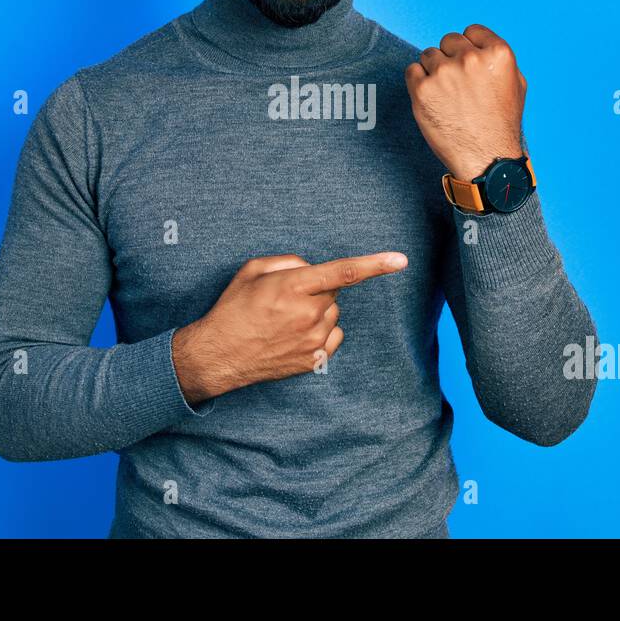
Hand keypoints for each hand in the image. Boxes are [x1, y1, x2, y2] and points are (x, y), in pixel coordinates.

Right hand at [172, 250, 408, 403]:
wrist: (219, 354)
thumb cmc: (234, 308)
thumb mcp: (253, 270)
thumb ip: (289, 262)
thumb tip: (312, 269)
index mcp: (293, 287)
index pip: (343, 272)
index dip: (374, 264)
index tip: (401, 260)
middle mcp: (308, 314)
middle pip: (333, 292)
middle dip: (317, 289)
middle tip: (286, 298)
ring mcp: (313, 340)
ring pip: (333, 314)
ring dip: (318, 311)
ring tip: (284, 320)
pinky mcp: (314, 360)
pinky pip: (333, 336)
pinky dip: (321, 332)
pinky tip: (294, 335)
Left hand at [404, 23, 526, 180]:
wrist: (486, 159)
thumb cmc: (501, 124)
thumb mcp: (516, 84)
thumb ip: (498, 59)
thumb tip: (480, 44)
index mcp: (498, 54)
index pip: (471, 31)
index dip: (469, 46)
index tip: (467, 63)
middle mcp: (471, 59)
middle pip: (448, 40)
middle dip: (450, 57)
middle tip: (456, 84)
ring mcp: (445, 73)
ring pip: (428, 55)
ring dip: (433, 71)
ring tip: (446, 96)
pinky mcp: (423, 89)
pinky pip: (412, 71)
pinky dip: (418, 83)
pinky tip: (432, 99)